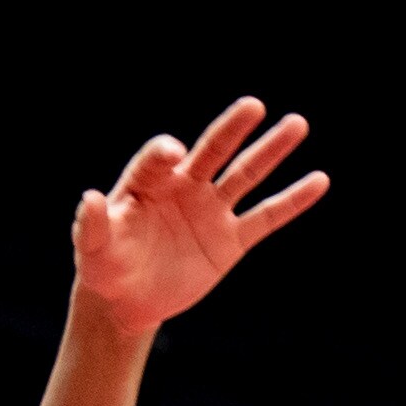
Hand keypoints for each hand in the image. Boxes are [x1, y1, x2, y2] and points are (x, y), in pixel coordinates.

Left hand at [71, 98, 328, 338]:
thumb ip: (92, 225)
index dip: (164, 153)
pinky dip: (292, 200)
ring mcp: (210, 211)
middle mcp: (184, 187)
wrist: (128, 300)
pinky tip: (319, 180)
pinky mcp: (231, 241)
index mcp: (148, 182)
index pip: (159, 157)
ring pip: (245, 175)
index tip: (174, 154)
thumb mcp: (93, 249)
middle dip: (232, 128)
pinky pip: (266, 217)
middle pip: (213, 150)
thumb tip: (87, 198)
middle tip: (253, 105)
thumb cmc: (106, 266)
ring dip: (270, 150)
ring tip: (297, 123)